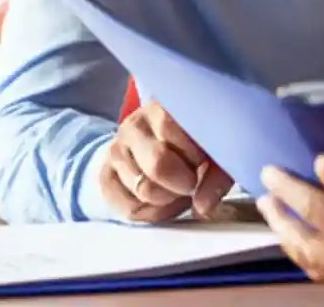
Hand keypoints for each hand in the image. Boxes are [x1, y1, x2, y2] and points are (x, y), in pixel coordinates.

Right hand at [100, 101, 232, 222]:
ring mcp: (116, 151)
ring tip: (178, 191)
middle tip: (192, 183)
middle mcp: (134, 126)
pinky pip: (129, 208)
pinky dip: (151, 214)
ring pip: (143, 190)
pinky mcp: (106, 176)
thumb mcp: (213, 150)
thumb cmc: (194, 145)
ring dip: (168, 201)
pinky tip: (163, 203)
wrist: (158, 145)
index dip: (195, 156)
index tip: (205, 163)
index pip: (172, 131)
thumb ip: (216, 174)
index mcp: (162, 109)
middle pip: (158, 165)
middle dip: (182, 184)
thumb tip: (204, 205)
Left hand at [257, 156, 323, 304]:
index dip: (287, 187)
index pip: (313, 208)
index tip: (269, 169)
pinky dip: (320, 263)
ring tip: (280, 222)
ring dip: (294, 245)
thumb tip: (320, 166)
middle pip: (306, 246)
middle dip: (280, 220)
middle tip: (264, 196)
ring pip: (320, 269)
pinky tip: (320, 248)